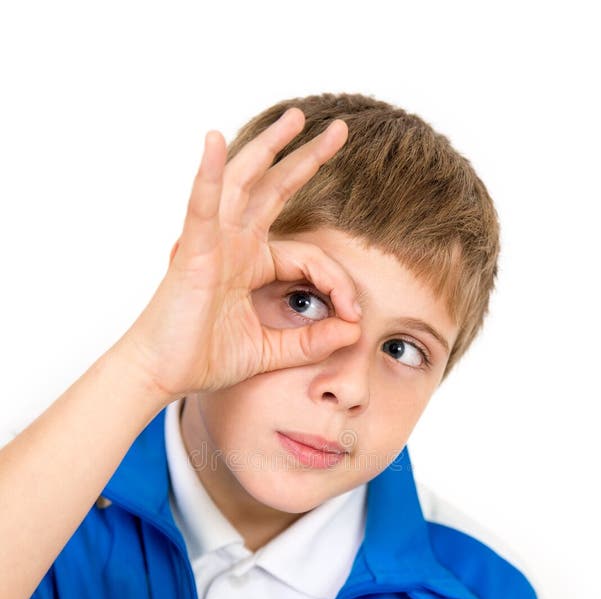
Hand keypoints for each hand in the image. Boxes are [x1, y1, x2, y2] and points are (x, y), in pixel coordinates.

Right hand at [118, 108, 361, 400]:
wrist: (162, 374)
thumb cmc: (203, 358)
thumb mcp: (270, 350)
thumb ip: (311, 342)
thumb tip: (353, 330)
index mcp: (251, 264)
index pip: (308, 255)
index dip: (337, 281)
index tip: (353, 314)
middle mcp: (234, 244)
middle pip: (274, 189)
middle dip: (306, 158)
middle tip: (338, 130)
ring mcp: (213, 243)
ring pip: (243, 182)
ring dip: (268, 147)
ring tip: (295, 118)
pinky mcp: (193, 252)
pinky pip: (202, 206)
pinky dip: (209, 175)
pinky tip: (214, 141)